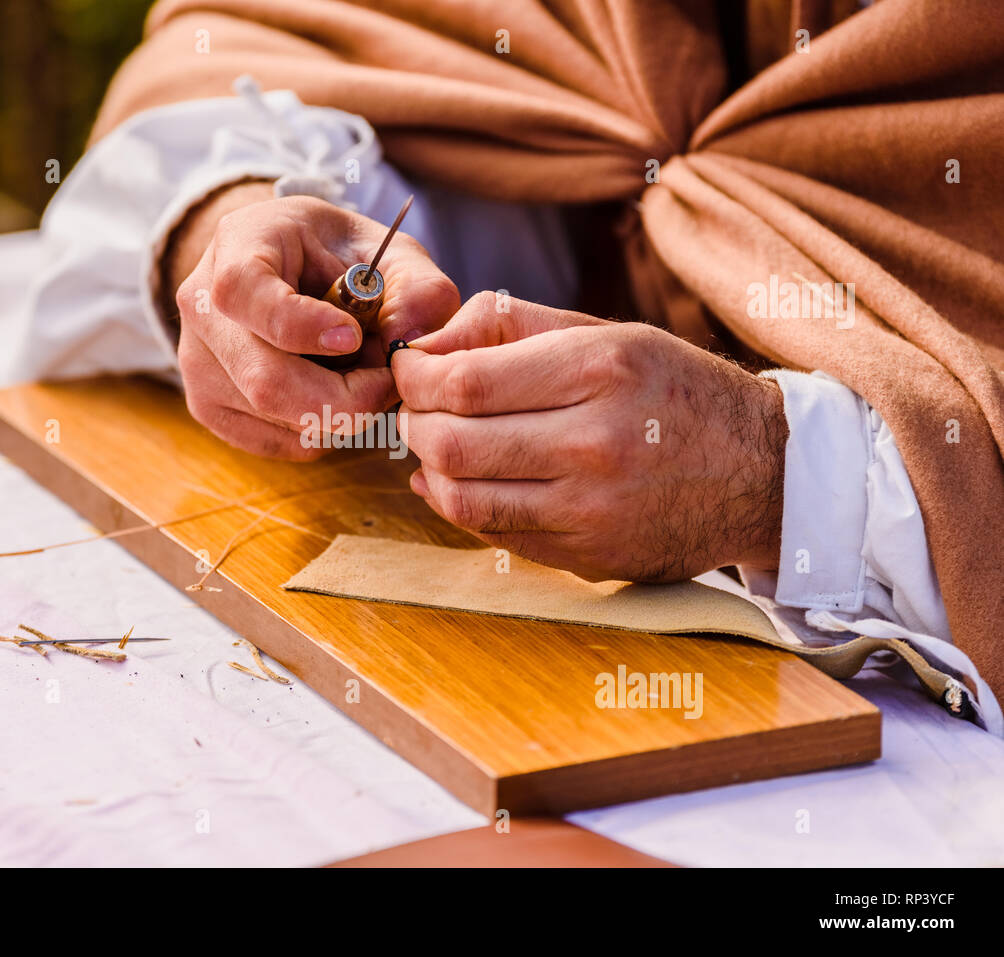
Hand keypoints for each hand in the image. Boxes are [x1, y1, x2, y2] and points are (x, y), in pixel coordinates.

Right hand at [168, 188, 457, 459]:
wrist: (289, 268)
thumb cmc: (338, 257)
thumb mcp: (387, 250)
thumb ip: (418, 289)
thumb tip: (411, 343)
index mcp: (239, 244)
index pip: (245, 293)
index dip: (301, 326)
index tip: (353, 336)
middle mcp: (202, 305)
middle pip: (263, 379)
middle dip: (343, 396)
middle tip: (388, 384)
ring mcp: (196, 360)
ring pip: (269, 415)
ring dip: (336, 414)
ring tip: (362, 382)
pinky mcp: (206, 404)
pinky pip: (268, 441)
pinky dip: (316, 432)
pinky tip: (333, 400)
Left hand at [391, 293, 786, 581]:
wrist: (762, 473)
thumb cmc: (673, 391)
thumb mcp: (606, 333)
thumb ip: (508, 324)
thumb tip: (426, 345)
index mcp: (602, 371)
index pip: (466, 382)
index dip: (416, 377)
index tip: (408, 368)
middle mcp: (597, 443)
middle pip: (454, 443)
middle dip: (414, 422)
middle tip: (415, 407)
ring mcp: (592, 510)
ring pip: (463, 498)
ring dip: (428, 468)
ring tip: (435, 442)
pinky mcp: (589, 557)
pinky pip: (494, 534)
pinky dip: (459, 506)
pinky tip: (459, 480)